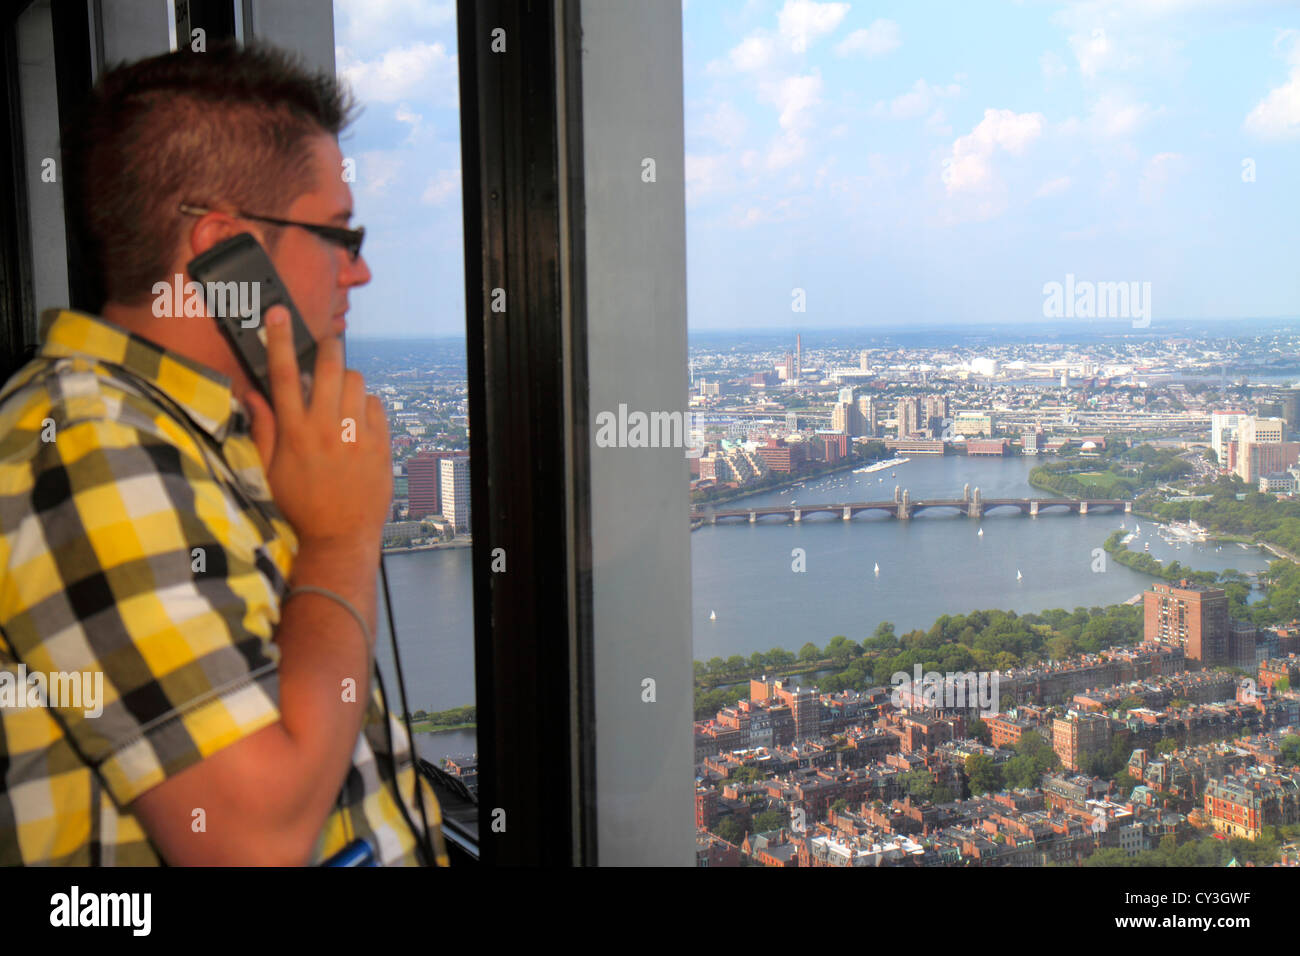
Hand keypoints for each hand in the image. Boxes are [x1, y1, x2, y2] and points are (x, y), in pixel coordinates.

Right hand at [244, 306, 391, 552]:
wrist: (340, 537)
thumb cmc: (300, 505)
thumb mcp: (269, 470)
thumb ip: (261, 428)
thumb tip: (250, 394)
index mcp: (294, 432)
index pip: (282, 374)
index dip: (279, 339)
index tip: (278, 314)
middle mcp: (325, 429)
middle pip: (328, 367)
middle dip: (328, 347)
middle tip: (326, 345)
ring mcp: (356, 436)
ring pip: (356, 381)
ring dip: (346, 380)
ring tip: (340, 395)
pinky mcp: (380, 445)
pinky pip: (376, 405)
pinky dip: (366, 405)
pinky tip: (357, 420)